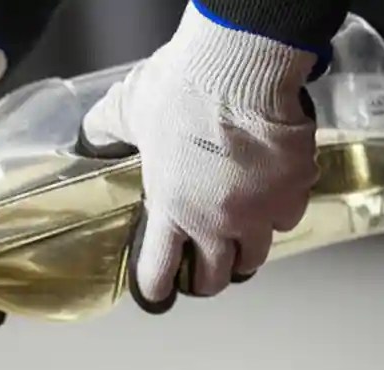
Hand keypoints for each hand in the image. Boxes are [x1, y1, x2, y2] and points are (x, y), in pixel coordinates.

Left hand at [79, 2, 320, 313]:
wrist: (243, 65)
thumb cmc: (183, 88)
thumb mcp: (126, 111)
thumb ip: (105, 133)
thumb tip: (88, 141)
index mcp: (170, 211)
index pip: (159, 273)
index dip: (156, 287)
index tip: (157, 291)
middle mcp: (216, 222)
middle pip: (216, 279)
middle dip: (206, 278)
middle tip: (201, 269)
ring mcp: (261, 210)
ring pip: (257, 255)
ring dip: (244, 251)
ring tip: (236, 239)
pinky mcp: (295, 190)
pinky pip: (288, 217)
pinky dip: (278, 213)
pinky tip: (268, 197)